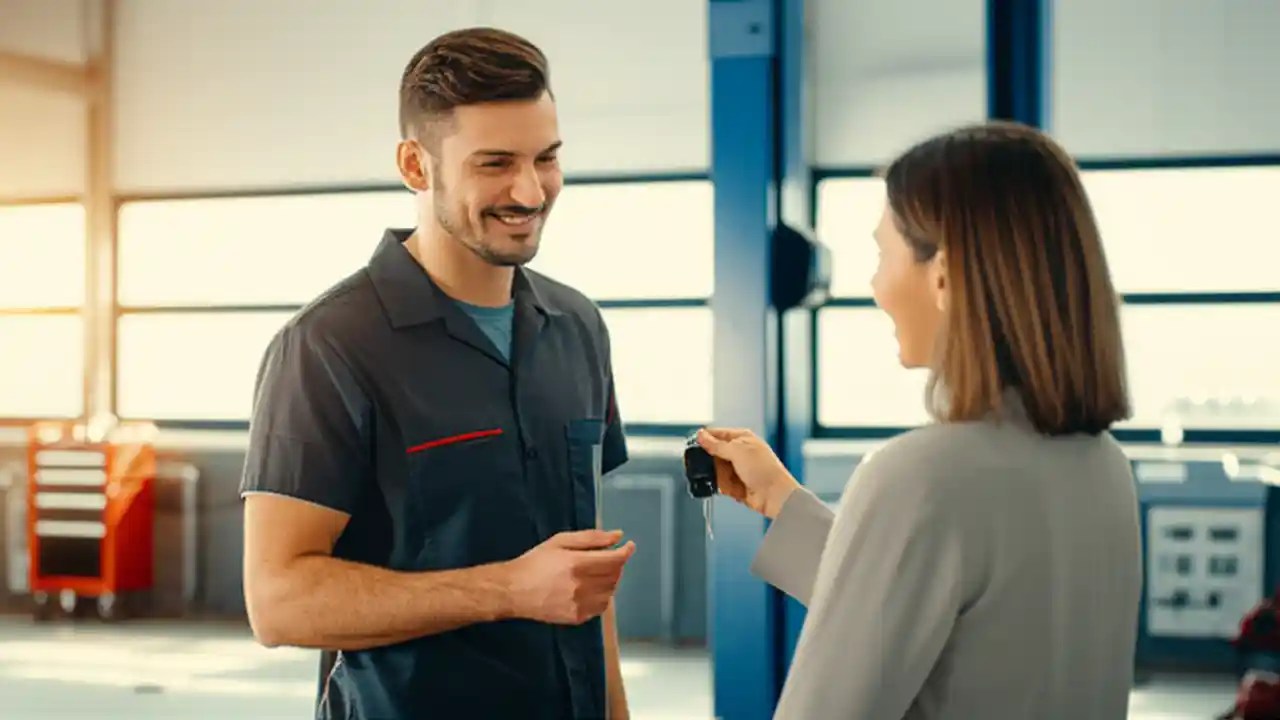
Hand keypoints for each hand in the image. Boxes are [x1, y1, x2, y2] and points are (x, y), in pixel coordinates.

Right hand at [505, 529, 634, 624]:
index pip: (614, 560)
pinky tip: (590, 589)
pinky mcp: (576, 617)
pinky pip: (600, 607)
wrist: (514, 590)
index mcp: (577, 564)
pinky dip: (602, 597)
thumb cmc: (536, 562)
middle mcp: (581, 586)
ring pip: (610, 592)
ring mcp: (579, 604)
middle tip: (607, 558)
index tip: (629, 546)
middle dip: (616, 565)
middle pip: (614, 576)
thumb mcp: (560, 541)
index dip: (626, 552)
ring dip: (610, 581)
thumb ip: (591, 538)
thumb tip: (618, 536)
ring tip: (597, 574)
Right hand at [696, 428, 799, 519]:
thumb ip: (716, 444)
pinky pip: (720, 483)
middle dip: (708, 460)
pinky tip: (726, 487)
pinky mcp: (736, 484)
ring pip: (715, 469)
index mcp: (742, 438)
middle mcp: (739, 452)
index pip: (717, 434)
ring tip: (722, 478)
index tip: (692, 445)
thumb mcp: (737, 451)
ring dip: (715, 475)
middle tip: (703, 464)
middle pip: (713, 453)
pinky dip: (720, 486)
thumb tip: (701, 435)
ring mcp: (737, 469)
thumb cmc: (764, 470)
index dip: (704, 439)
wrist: (775, 496)